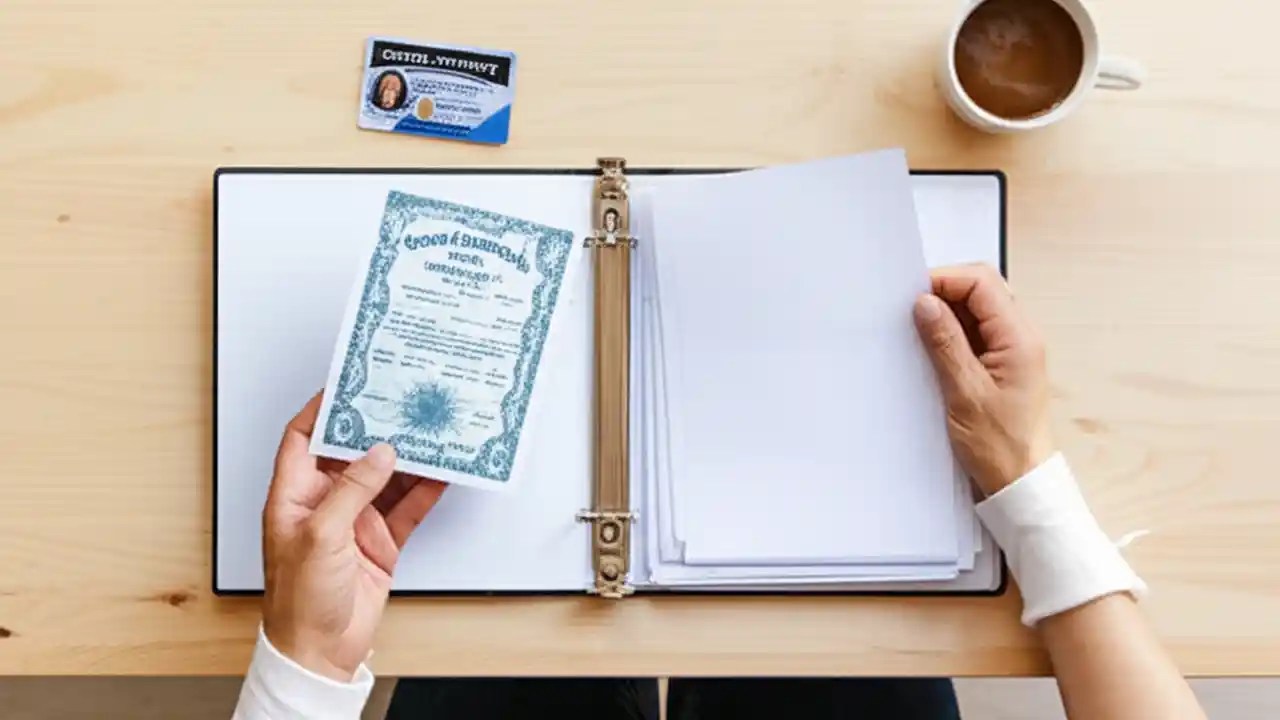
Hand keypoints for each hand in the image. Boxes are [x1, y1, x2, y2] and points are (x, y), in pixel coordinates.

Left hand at [262, 392, 445, 680]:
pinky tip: (443, 472)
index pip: (304, 437)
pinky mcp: (381, 540)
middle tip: (403, 402)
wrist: (320, 650)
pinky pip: (408, 506)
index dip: (324, 408)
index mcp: (294, 494)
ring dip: (409, 456)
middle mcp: (324, 502)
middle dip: (378, 428)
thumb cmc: (298, 600)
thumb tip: (379, 453)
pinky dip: (427, 489)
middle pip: (353, 452)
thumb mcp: (319, 536)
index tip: (350, 383)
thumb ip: (353, 490)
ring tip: (431, 431)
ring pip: (387, 476)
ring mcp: (355, 520)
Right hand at [913, 264, 1054, 494]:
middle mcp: (1021, 337)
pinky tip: (932, 348)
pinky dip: (952, 333)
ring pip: (977, 310)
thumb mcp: (964, 392)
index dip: (945, 281)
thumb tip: (925, 303)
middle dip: (944, 292)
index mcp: (1019, 339)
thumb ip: (945, 342)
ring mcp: (1012, 350)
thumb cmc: (1000, 446)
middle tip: (911, 311)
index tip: (912, 296)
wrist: (1020, 481)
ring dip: (947, 314)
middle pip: (981, 290)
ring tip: (919, 332)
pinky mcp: (1002, 364)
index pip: (982, 284)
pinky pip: (976, 333)